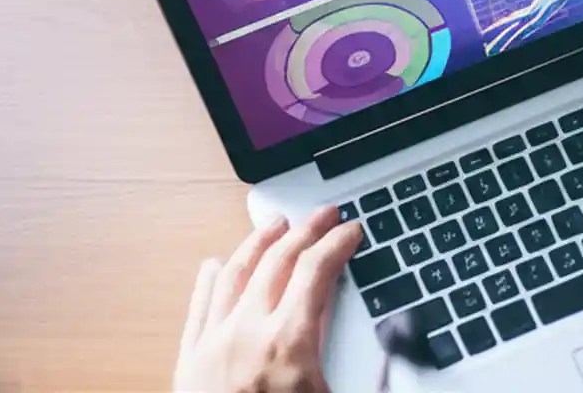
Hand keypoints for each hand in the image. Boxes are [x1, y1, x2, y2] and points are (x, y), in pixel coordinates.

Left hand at [174, 206, 360, 392]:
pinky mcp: (189, 360)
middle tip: (323, 214)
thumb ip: (364, 369)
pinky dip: (209, 281)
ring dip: (258, 242)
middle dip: (305, 231)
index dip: (336, 244)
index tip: (349, 230)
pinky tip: (214, 265)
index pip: (316, 273)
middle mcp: (248, 333)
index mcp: (289, 343)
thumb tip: (393, 341)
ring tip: (275, 224)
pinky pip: (198, 308)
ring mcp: (213, 343)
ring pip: (235, 274)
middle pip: (278, 262)